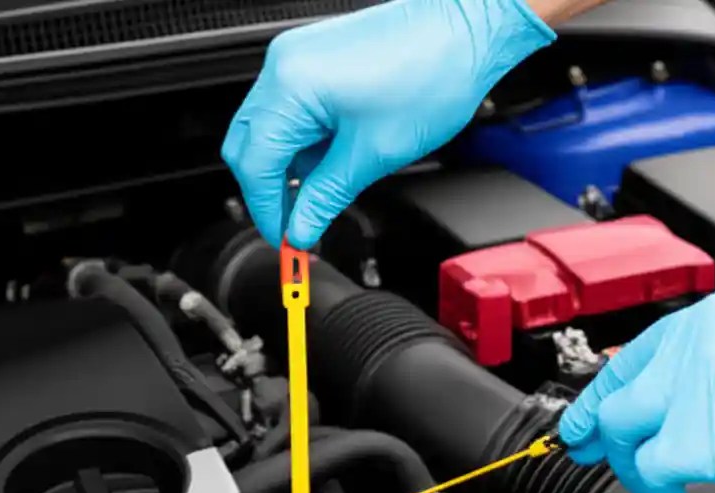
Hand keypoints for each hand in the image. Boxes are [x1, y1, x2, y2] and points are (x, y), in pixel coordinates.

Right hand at [221, 0, 554, 248]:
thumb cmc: (431, 74)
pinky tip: (333, 157)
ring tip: (326, 189)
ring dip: (291, 166)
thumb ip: (326, 196)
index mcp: (290, 86)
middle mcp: (284, 65)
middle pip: (248, 144)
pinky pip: (291, 109)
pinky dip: (305, 141)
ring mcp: (297, 58)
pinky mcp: (314, 59)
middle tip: (296, 223)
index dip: (266, 209)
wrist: (466, 32)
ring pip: (269, 128)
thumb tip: (303, 227)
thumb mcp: (372, 154)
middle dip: (269, 189)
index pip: (253, 163)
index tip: (285, 237)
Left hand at [557, 291, 714, 492]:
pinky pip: (651, 468)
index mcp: (711, 321)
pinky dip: (652, 490)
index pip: (632, 357)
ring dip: (629, 466)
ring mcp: (695, 391)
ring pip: (621, 433)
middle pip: (615, 396)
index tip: (586, 414)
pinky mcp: (705, 439)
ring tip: (652, 484)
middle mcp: (694, 348)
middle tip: (585, 451)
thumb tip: (693, 398)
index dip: (602, 392)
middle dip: (593, 431)